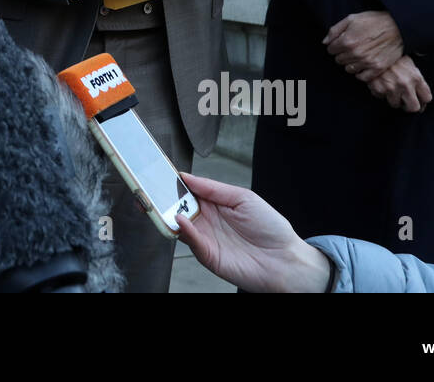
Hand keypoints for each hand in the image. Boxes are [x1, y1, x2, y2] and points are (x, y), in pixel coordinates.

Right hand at [174, 172, 332, 292]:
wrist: (285, 260)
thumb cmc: (270, 228)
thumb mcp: (243, 197)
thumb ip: (214, 188)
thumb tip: (187, 177)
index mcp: (214, 203)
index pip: (188, 191)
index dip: (174, 182)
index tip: (159, 172)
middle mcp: (206, 221)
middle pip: (178, 207)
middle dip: (163, 198)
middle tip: (149, 188)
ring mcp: (205, 238)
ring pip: (179, 225)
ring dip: (167, 214)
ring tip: (159, 203)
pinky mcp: (207, 255)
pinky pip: (191, 241)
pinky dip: (183, 231)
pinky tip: (180, 220)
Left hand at [325, 10, 403, 80]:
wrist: (398, 26)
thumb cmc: (374, 21)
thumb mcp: (351, 19)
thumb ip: (335, 30)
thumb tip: (325, 42)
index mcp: (347, 41)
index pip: (330, 50)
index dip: (335, 46)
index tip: (342, 43)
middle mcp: (355, 53)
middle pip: (338, 60)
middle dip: (342, 54)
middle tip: (352, 48)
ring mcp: (366, 62)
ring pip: (349, 69)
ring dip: (351, 63)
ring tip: (358, 56)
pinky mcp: (377, 68)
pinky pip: (362, 78)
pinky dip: (361, 73)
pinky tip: (364, 65)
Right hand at [367, 54, 432, 112]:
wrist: (374, 49)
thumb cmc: (393, 56)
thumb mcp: (409, 63)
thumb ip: (417, 78)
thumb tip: (422, 96)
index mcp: (416, 77)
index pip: (427, 98)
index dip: (422, 99)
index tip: (418, 99)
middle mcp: (405, 84)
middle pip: (413, 108)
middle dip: (409, 105)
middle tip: (405, 101)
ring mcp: (391, 88)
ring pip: (395, 104)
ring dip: (393, 98)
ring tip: (390, 88)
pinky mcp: (378, 89)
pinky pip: (381, 97)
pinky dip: (380, 92)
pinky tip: (380, 83)